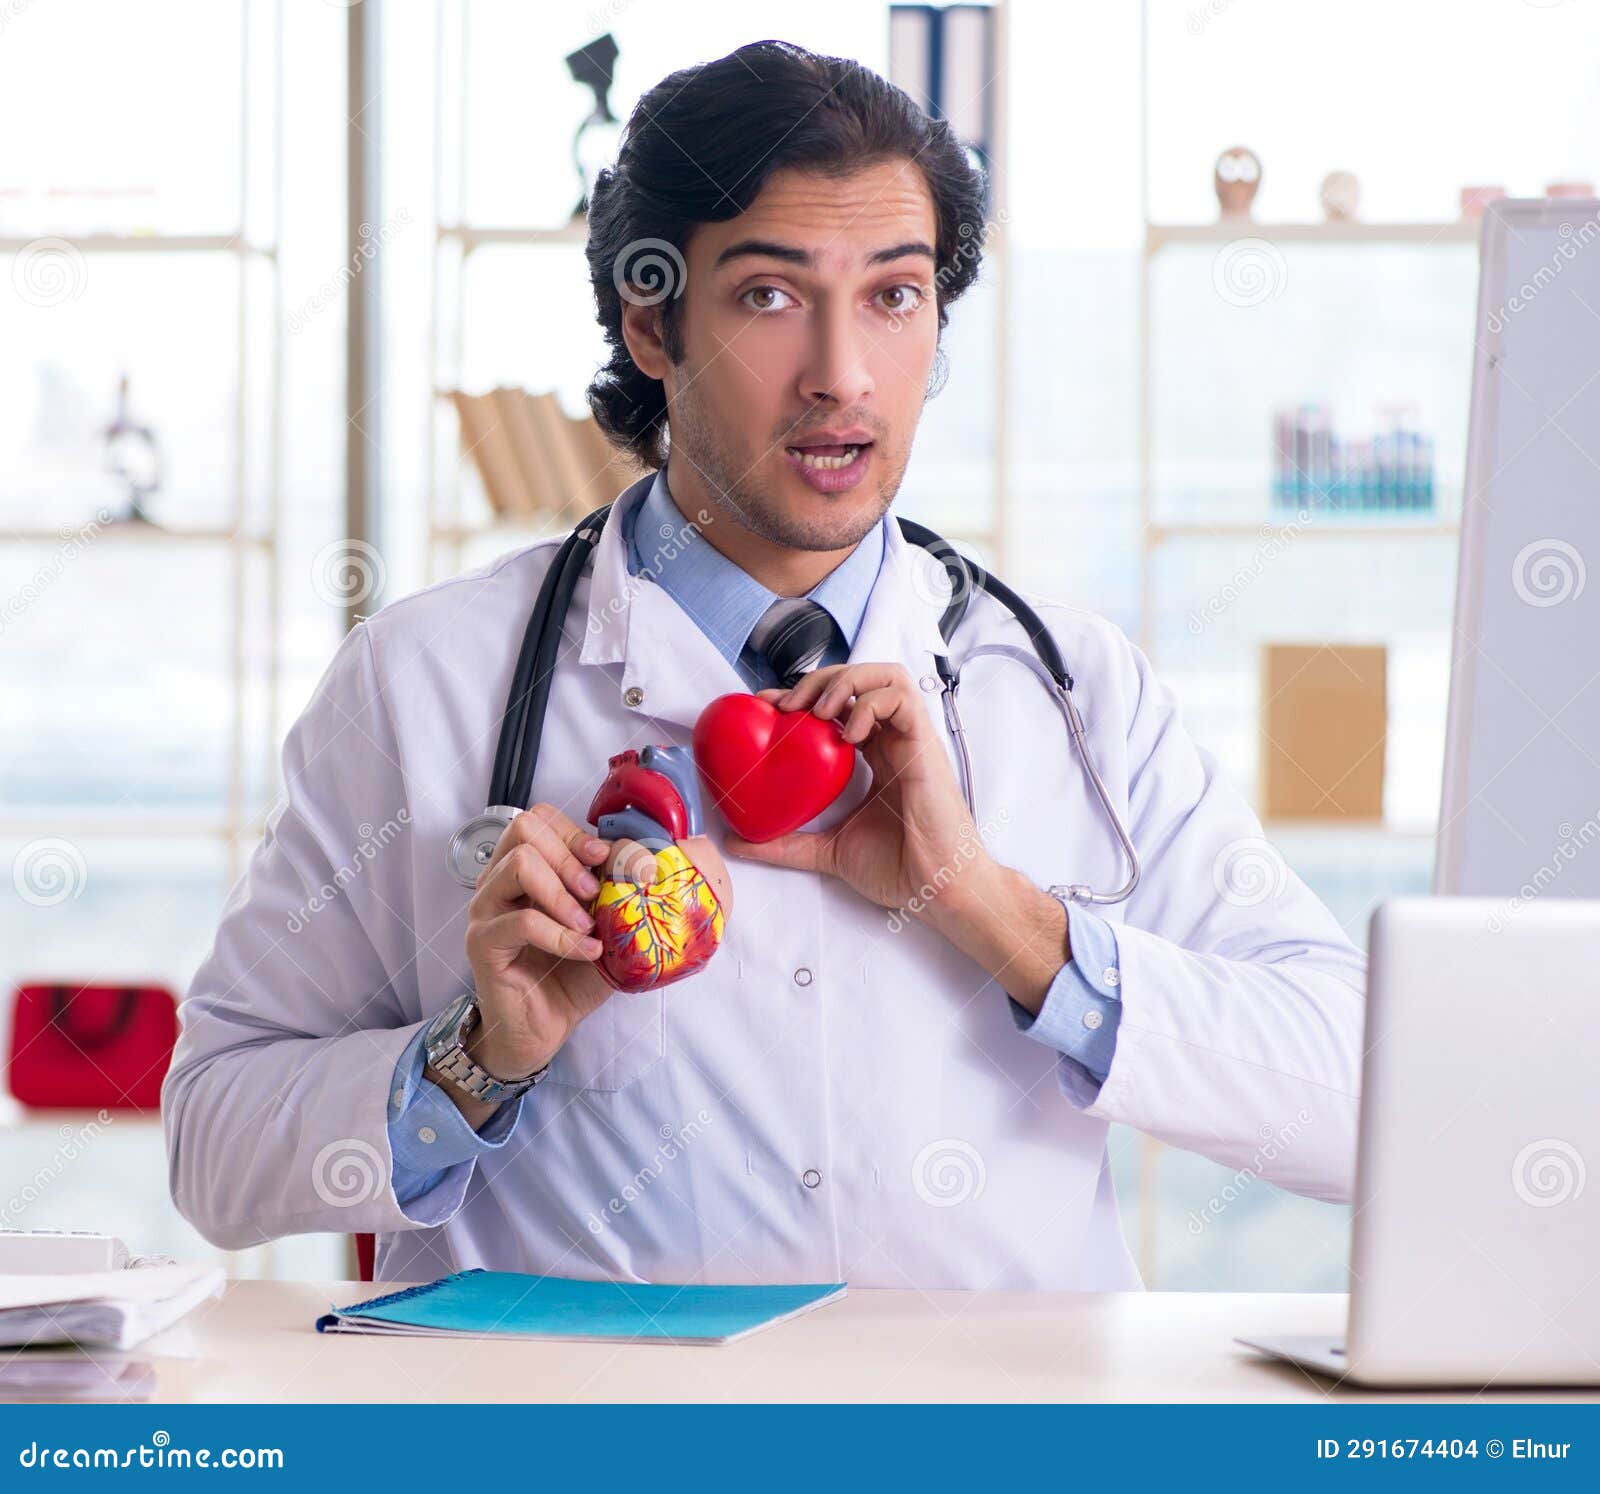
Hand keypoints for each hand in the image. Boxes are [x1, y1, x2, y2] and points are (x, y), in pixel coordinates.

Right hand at [452, 804, 617, 1123]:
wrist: (543, 1029)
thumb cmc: (571, 975)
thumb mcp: (605, 925)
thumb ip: (618, 890)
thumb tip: (649, 860)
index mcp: (521, 870)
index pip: (536, 818)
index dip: (574, 831)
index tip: (603, 858)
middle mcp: (497, 883)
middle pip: (524, 830)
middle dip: (571, 857)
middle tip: (596, 893)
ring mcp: (486, 912)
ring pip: (519, 865)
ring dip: (565, 892)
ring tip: (589, 925)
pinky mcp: (484, 945)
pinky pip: (522, 922)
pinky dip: (563, 936)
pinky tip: (586, 952)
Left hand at [723, 662, 992, 920]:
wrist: (938, 888)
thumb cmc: (900, 868)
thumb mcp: (829, 850)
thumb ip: (787, 844)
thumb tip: (737, 843)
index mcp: (875, 756)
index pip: (841, 705)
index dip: (805, 695)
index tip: (769, 705)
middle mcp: (893, 741)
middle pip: (861, 679)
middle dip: (819, 680)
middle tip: (786, 705)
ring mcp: (911, 740)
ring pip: (885, 676)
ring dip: (845, 682)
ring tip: (818, 711)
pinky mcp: (925, 745)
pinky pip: (902, 698)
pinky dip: (870, 703)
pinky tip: (850, 732)